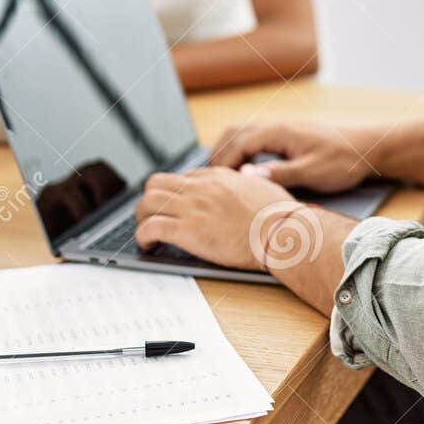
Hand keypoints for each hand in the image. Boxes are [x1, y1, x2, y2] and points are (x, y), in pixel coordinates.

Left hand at [134, 166, 307, 271]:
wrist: (281, 233)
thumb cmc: (280, 216)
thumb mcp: (264, 186)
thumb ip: (249, 181)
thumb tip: (248, 179)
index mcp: (219, 177)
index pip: (184, 177)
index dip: (176, 193)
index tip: (176, 206)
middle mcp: (200, 189)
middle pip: (156, 183)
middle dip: (150, 200)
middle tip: (152, 215)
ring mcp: (192, 208)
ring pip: (147, 203)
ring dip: (141, 217)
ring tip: (145, 231)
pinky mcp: (187, 231)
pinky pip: (150, 228)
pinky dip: (142, 237)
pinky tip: (147, 245)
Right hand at [207, 121, 375, 192]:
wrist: (369, 147)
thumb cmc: (344, 160)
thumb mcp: (313, 172)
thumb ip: (279, 174)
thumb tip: (247, 175)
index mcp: (278, 132)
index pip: (236, 144)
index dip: (220, 165)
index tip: (210, 185)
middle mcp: (276, 126)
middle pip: (233, 134)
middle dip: (217, 156)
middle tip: (206, 181)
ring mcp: (282, 128)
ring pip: (242, 134)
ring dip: (227, 151)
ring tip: (219, 176)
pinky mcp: (288, 134)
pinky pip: (254, 138)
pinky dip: (240, 150)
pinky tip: (242, 169)